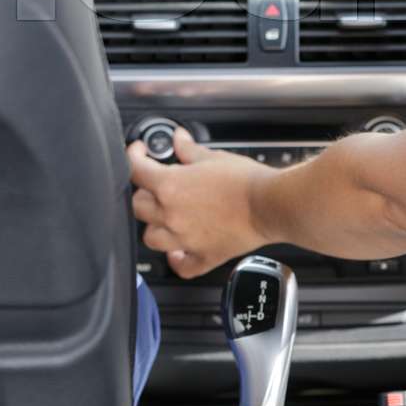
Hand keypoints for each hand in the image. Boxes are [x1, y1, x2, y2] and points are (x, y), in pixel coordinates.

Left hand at [128, 126, 277, 279]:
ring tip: (165, 216)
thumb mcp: (213, 157)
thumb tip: (178, 140)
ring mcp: (185, 238)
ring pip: (151, 237)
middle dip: (144, 190)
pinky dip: (176, 259)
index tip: (140, 152)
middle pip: (138, 206)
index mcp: (170, 186)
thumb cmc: (246, 181)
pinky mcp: (204, 255)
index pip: (136, 170)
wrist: (270, 204)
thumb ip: (189, 150)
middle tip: (156, 182)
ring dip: (154, 224)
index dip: (134, 156)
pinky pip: (181, 266)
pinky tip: (177, 251)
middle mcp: (171, 215)